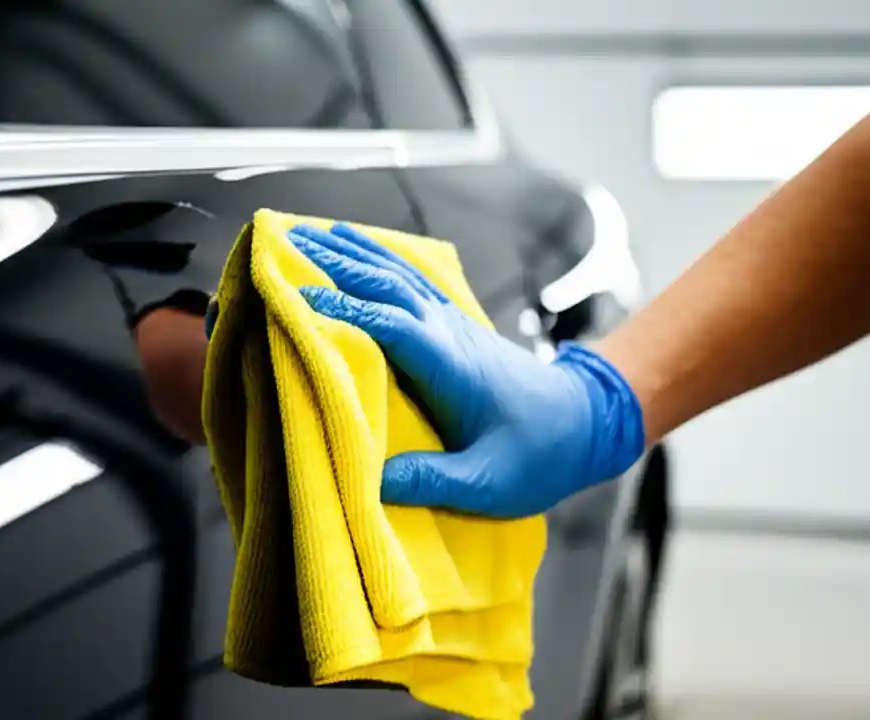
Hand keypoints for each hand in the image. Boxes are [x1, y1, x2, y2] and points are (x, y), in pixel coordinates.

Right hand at [290, 223, 643, 517]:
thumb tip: (371, 482)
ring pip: (395, 274)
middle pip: (385, 284)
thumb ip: (432, 482)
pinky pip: (408, 281)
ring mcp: (452, 324)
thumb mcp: (489, 483)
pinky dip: (375, 259)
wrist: (587, 421)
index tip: (293, 299)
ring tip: (304, 232)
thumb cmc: (540, 454)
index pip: (389, 326)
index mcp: (452, 365)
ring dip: (349, 251)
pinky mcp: (453, 326)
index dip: (341, 311)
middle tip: (282, 241)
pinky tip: (353, 247)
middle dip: (332, 261)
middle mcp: (449, 333)